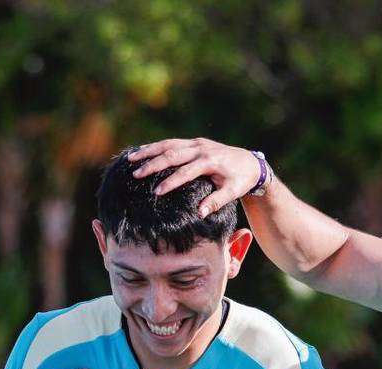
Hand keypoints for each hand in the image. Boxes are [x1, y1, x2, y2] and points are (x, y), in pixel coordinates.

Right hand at [128, 138, 261, 216]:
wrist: (250, 163)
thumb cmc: (240, 181)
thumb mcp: (232, 192)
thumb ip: (216, 201)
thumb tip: (199, 213)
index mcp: (210, 161)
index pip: (186, 172)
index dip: (171, 182)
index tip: (156, 192)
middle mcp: (201, 148)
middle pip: (172, 154)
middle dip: (153, 164)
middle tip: (136, 174)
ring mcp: (196, 143)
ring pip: (168, 144)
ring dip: (149, 151)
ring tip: (131, 159)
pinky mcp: (194, 142)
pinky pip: (171, 142)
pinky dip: (155, 147)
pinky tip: (141, 152)